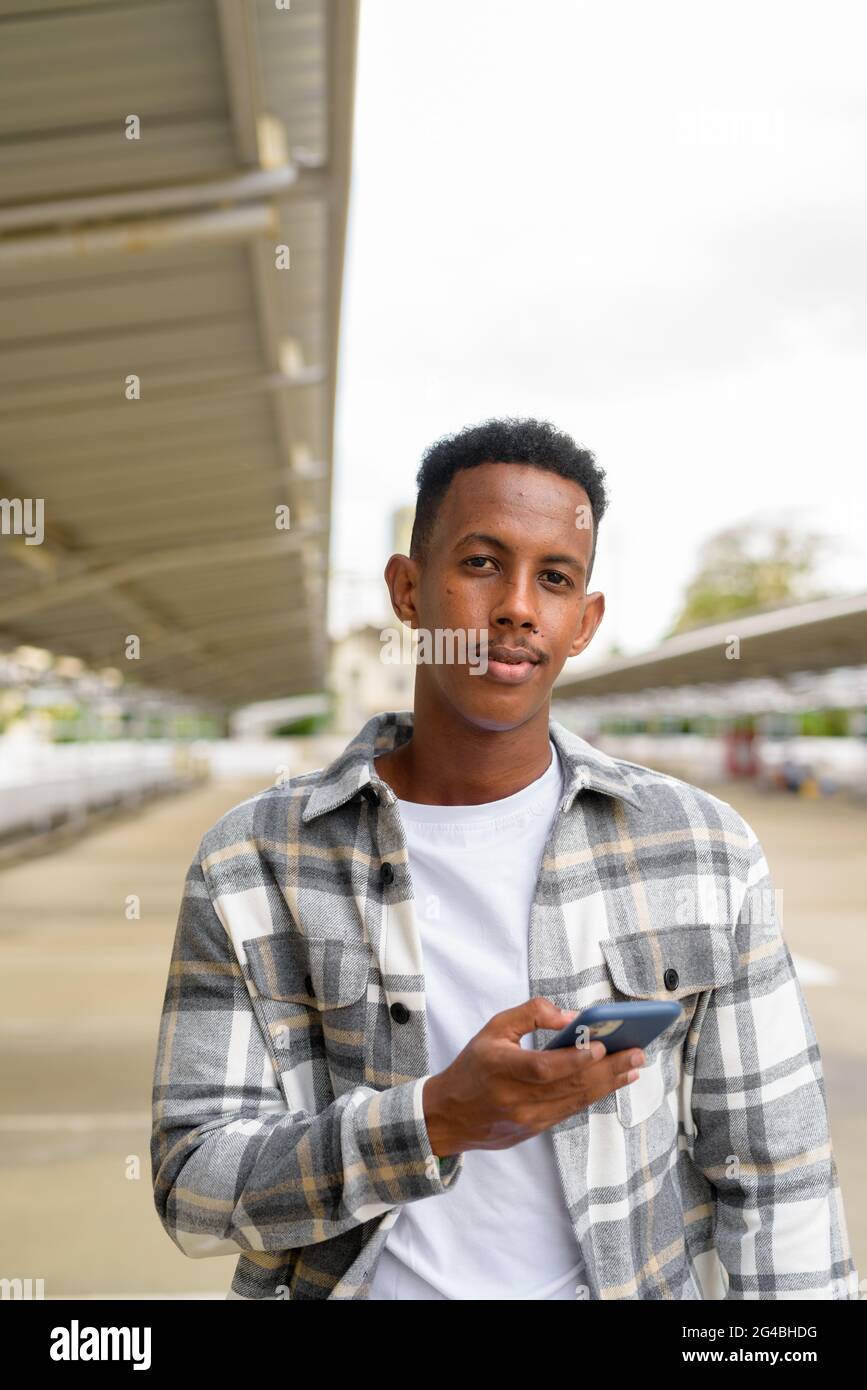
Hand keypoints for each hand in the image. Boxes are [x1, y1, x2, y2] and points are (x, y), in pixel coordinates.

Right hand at [422, 996, 645, 1156]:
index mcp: (502, 1068)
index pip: (544, 1067)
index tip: (603, 1045)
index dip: (575, 1058)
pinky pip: (571, 1110)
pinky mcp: (536, 1129)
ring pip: (576, 1100)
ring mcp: (528, 1118)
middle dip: (608, 1068)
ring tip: (634, 1066)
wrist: (450, 1115)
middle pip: (570, 1085)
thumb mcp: (494, 1029)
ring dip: (609, 1083)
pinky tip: (612, 1083)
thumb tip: (569, 1016)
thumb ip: (530, 1015)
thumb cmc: (473, 1066)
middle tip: (637, 1052)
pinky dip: (594, 1095)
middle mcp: (517, 1098)